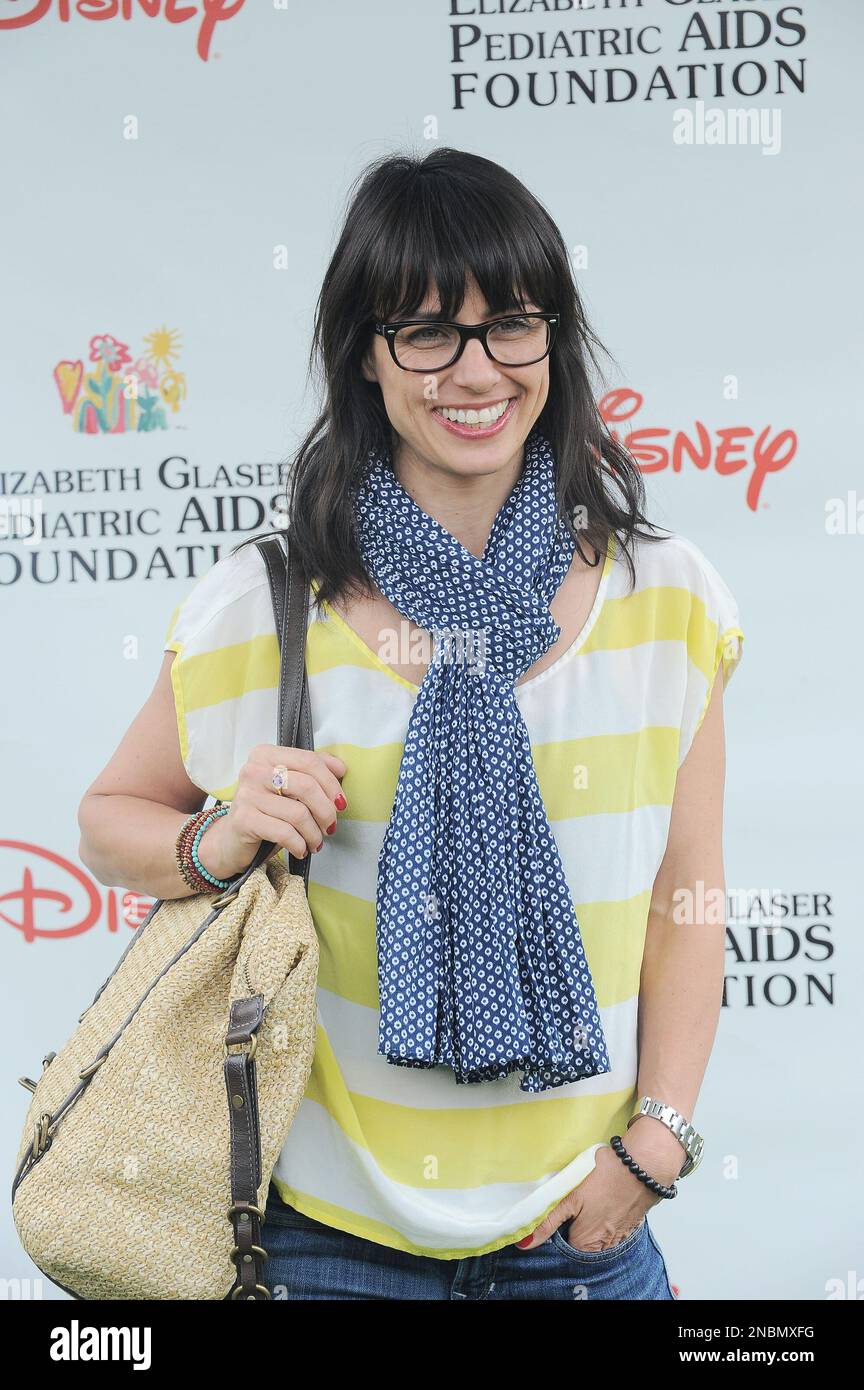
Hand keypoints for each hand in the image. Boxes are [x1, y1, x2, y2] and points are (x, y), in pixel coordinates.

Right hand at [196, 744, 347, 879]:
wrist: (231, 839)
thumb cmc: (267, 811)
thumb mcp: (289, 787)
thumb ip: (312, 771)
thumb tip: (340, 767)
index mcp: (266, 754)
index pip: (310, 761)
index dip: (332, 783)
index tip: (341, 802)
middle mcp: (254, 770)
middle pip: (307, 786)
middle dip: (326, 811)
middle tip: (330, 826)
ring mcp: (247, 794)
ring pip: (299, 813)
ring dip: (314, 833)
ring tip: (315, 842)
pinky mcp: (244, 820)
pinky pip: (285, 832)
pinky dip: (299, 844)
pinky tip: (301, 849)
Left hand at [516, 1120, 683, 1252]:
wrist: (643, 1165)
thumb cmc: (606, 1178)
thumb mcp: (570, 1197)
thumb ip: (548, 1221)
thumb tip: (524, 1243)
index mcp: (585, 1244)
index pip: (561, 1246)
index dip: (555, 1229)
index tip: (555, 1212)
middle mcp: (603, 1247)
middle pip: (579, 1242)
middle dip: (572, 1226)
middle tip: (572, 1203)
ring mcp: (619, 1237)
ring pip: (596, 1235)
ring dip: (590, 1222)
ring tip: (589, 1200)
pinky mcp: (631, 1225)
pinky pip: (612, 1227)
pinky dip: (606, 1217)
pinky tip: (604, 1200)